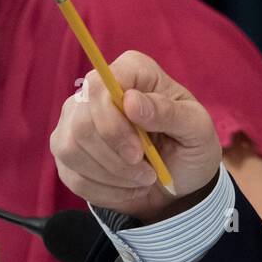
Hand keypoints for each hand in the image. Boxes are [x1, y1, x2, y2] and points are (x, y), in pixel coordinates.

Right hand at [50, 50, 221, 223]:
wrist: (179, 180)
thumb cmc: (190, 146)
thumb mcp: (196, 129)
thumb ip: (169, 112)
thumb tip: (131, 100)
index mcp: (133, 71)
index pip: (100, 85)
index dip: (112, 122)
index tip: (139, 151)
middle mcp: (96, 90)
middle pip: (81, 122)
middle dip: (115, 158)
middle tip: (148, 173)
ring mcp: (74, 119)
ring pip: (70, 150)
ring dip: (112, 176)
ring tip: (143, 179)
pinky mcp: (65, 150)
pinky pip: (71, 175)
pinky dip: (104, 190)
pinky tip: (127, 188)